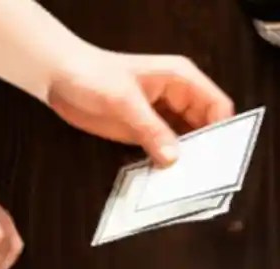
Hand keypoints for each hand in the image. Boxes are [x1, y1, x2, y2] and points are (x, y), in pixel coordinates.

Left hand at [47, 48, 233, 166]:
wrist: (57, 76)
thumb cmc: (91, 75)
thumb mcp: (123, 101)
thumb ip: (151, 130)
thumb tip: (174, 160)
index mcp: (181, 80)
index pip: (217, 106)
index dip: (223, 130)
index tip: (219, 157)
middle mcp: (179, 98)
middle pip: (207, 127)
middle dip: (207, 149)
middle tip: (206, 176)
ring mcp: (164, 116)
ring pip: (189, 141)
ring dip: (188, 159)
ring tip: (189, 181)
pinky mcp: (149, 131)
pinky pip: (168, 150)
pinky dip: (169, 163)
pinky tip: (168, 178)